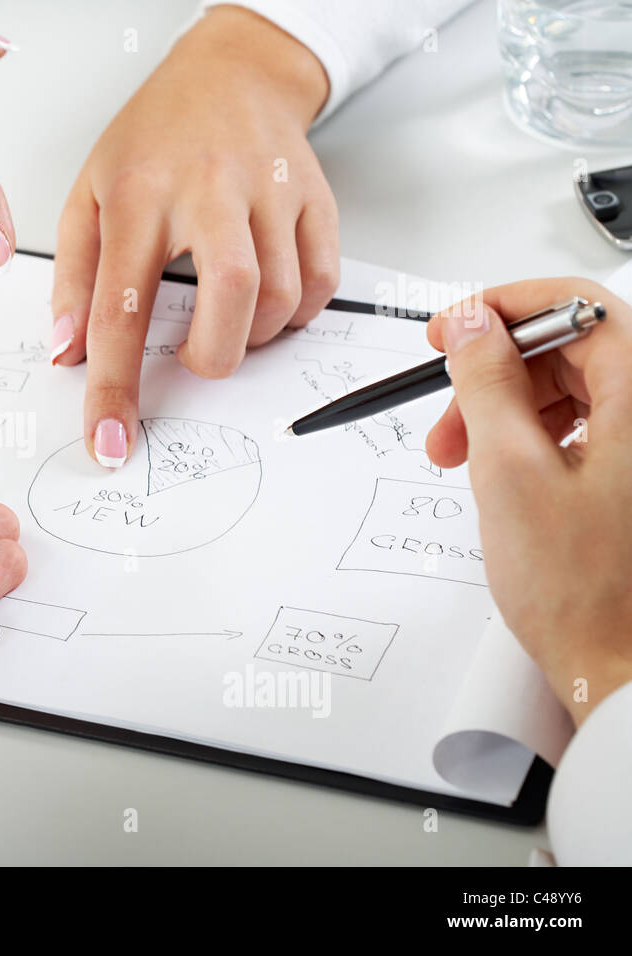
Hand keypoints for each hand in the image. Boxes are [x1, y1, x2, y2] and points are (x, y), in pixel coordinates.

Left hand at [52, 5, 337, 465]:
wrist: (230, 73)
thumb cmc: (152, 140)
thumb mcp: (87, 196)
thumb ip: (73, 280)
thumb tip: (67, 354)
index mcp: (140, 196)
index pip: (121, 309)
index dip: (114, 389)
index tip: (110, 444)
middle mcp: (209, 190)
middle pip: (230, 300)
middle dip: (213, 357)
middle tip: (195, 356)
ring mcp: (271, 190)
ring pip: (281, 297)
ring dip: (252, 335)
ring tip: (225, 314)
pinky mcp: (317, 197)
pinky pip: (321, 281)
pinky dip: (296, 311)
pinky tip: (266, 295)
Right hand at [426, 280, 631, 725]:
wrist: (619, 670)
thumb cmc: (582, 593)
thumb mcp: (508, 471)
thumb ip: (485, 382)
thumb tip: (468, 323)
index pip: (580, 307)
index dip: (507, 307)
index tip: (454, 326)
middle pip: (572, 350)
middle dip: (494, 373)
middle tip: (445, 411)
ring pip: (571, 390)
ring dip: (504, 410)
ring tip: (460, 456)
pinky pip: (582, 427)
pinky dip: (530, 439)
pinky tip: (499, 474)